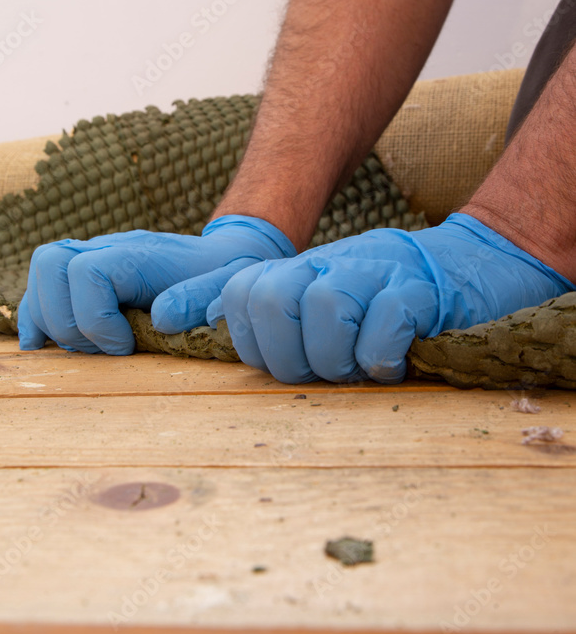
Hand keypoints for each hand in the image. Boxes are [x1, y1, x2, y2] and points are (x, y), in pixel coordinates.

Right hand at [18, 215, 295, 353]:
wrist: (228, 258)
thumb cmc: (229, 277)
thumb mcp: (228, 289)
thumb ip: (198, 301)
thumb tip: (160, 318)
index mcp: (139, 253)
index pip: (86, 271)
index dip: (95, 317)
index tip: (125, 347)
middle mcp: (108, 248)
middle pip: (50, 263)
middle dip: (67, 321)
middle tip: (104, 350)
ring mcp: (93, 257)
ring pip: (41, 272)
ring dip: (50, 320)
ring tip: (88, 349)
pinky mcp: (84, 274)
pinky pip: (43, 286)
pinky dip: (39, 318)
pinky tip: (48, 348)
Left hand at [212, 213, 574, 383]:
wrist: (468, 268)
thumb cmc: (380, 298)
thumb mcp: (310, 298)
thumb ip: (244, 310)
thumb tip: (166, 317)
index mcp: (298, 272)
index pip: (237, 293)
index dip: (248, 340)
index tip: (274, 355)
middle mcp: (329, 264)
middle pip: (269, 299)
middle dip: (289, 355)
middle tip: (323, 369)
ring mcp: (375, 272)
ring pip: (324, 308)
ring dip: (338, 357)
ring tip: (359, 366)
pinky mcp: (422, 290)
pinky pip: (387, 319)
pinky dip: (384, 351)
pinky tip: (393, 358)